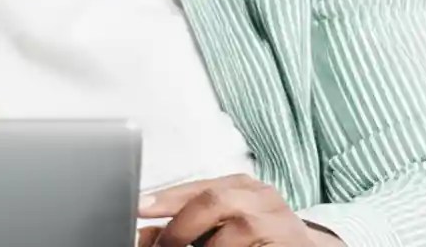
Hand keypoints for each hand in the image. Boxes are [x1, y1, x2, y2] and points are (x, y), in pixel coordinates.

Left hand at [138, 174, 344, 246]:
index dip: (166, 198)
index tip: (138, 208)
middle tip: (163, 246)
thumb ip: (185, 224)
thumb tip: (143, 234)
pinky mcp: (288, 245)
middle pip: (213, 202)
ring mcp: (278, 222)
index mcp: (242, 185)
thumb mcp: (221, 224)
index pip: (198, 188)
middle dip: (181, 227)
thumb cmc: (256, 236)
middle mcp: (262, 197)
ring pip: (230, 233)